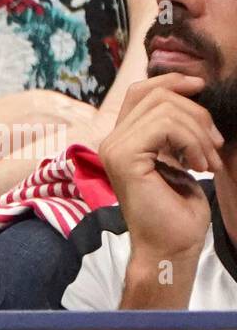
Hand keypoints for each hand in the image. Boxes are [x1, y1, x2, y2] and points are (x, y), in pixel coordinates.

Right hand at [99, 73, 219, 265]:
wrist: (172, 249)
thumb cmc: (179, 213)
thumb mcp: (181, 159)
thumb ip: (176, 129)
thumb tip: (190, 92)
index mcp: (123, 139)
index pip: (141, 91)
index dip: (172, 81)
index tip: (202, 87)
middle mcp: (113, 139)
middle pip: (155, 94)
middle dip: (196, 113)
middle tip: (215, 146)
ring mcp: (115, 147)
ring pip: (164, 107)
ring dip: (198, 132)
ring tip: (209, 162)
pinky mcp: (124, 157)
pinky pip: (164, 126)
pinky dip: (191, 141)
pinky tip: (199, 167)